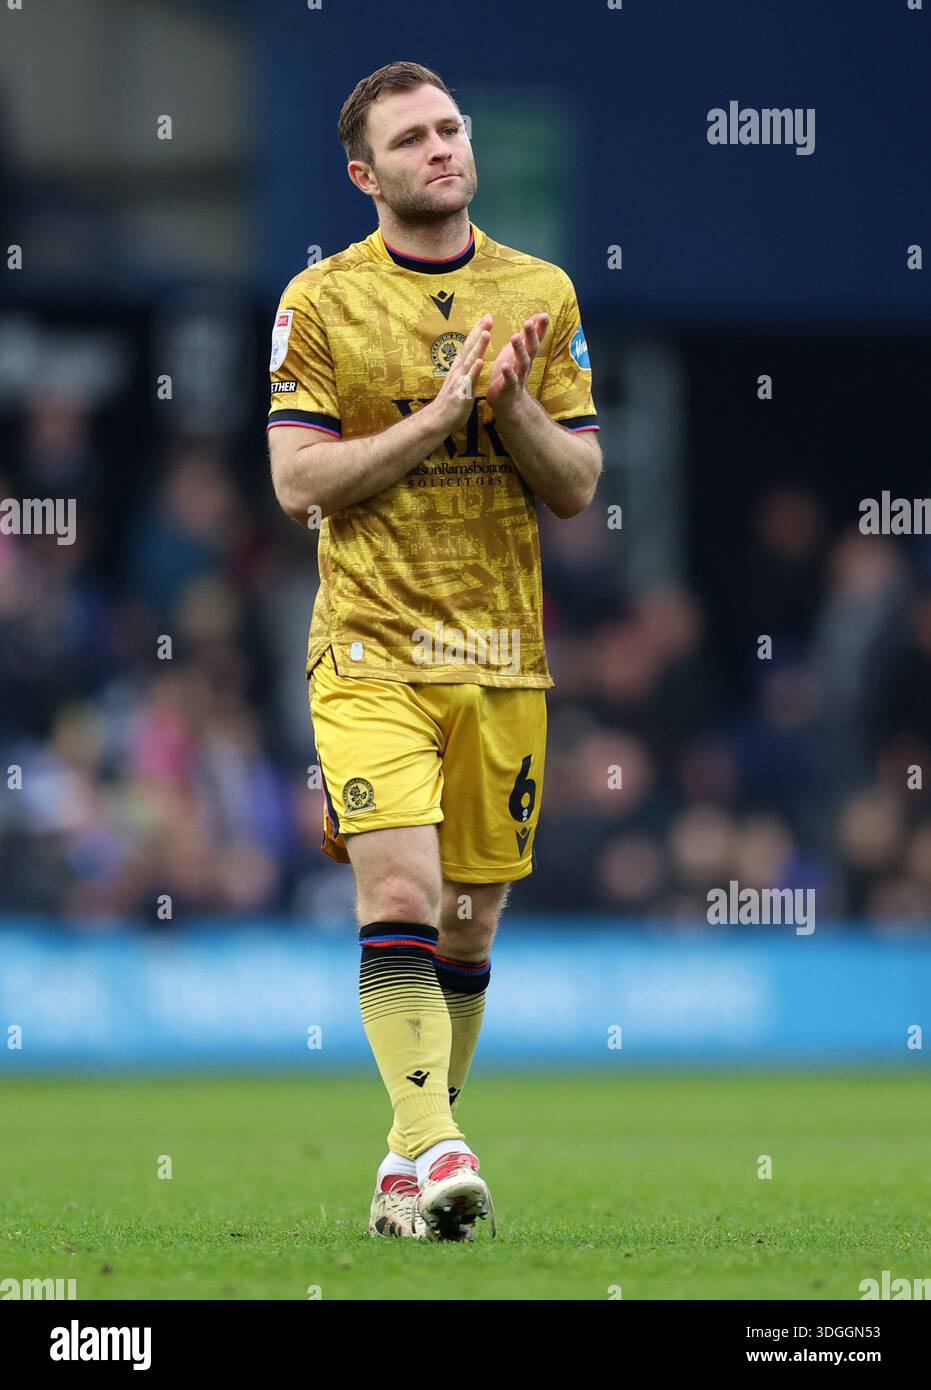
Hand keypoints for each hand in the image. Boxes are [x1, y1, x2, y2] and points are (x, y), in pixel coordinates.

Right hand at [427, 314, 491, 433]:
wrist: (438, 420)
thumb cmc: (451, 403)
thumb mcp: (460, 382)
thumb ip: (467, 370)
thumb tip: (473, 359)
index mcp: (459, 368)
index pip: (469, 346)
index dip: (477, 332)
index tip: (486, 318)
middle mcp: (458, 371)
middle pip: (469, 348)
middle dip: (479, 332)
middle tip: (488, 317)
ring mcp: (459, 381)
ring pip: (469, 360)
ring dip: (477, 346)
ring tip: (486, 333)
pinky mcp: (460, 393)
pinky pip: (467, 381)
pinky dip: (473, 370)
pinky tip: (479, 361)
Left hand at [486, 313, 548, 413]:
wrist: (507, 401)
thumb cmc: (511, 372)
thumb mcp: (517, 350)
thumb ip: (526, 335)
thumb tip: (537, 317)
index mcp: (527, 355)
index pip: (536, 339)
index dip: (540, 328)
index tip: (544, 315)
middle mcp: (526, 365)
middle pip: (531, 349)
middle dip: (531, 335)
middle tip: (528, 322)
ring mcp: (519, 376)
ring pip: (522, 362)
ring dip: (519, 350)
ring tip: (514, 337)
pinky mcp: (509, 387)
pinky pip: (511, 380)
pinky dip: (509, 373)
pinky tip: (505, 365)